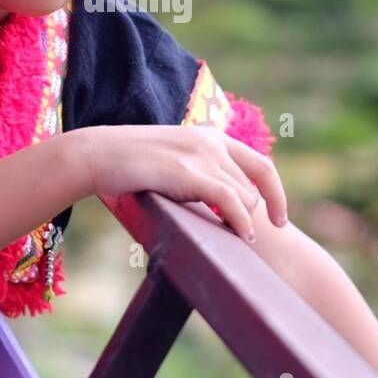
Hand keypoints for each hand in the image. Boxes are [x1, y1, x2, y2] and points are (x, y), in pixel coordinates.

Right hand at [77, 125, 287, 241]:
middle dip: (253, 216)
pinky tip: (241, 236)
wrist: (98, 154)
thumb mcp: (173, 159)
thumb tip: (218, 201)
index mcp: (210, 137)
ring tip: (232, 240)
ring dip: (241, 222)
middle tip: (247, 241)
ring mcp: (200, 155)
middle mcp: (211, 142)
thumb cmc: (130, 164)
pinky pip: (230, 200)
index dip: (276, 194)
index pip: (260, 165)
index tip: (279, 220)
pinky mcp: (187, 172)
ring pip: (243, 197)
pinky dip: (241, 221)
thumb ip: (197, 169)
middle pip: (252, 188)